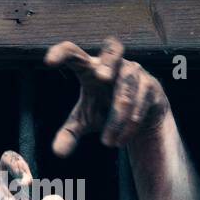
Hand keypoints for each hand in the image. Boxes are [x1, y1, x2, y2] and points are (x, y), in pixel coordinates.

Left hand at [45, 36, 169, 157]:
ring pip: (125, 91)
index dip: (62, 53)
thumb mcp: (86, 121)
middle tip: (100, 77)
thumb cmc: (106, 110)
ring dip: (116, 119)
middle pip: (113, 48)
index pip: (74, 53)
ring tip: (107, 142)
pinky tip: (121, 140)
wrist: (141, 118)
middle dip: (108, 61)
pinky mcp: (151, 86)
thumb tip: (58, 152)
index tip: (48, 62)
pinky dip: (128, 125)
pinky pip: (140, 103)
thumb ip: (69, 133)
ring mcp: (135, 72)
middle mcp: (115, 64)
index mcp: (91, 68)